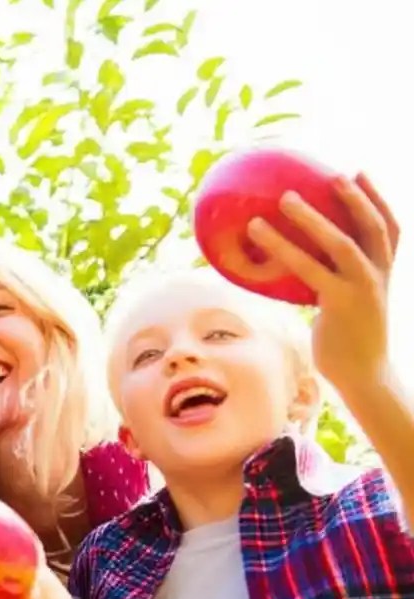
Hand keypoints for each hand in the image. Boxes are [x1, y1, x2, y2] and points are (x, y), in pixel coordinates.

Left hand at [246, 173, 400, 392]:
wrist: (362, 375)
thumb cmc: (348, 340)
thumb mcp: (348, 305)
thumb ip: (334, 281)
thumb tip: (301, 264)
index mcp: (383, 274)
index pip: (390, 229)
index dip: (377, 199)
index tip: (359, 173)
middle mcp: (378, 276)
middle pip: (373, 228)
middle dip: (355, 198)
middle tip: (332, 173)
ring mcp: (362, 289)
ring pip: (340, 243)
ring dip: (311, 218)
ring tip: (285, 197)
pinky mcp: (340, 303)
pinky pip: (309, 269)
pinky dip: (283, 248)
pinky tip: (258, 233)